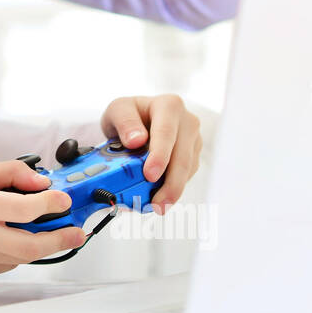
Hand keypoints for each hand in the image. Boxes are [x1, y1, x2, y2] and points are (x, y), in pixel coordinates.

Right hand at [0, 162, 87, 278]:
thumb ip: (9, 173)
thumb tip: (41, 181)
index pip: (24, 209)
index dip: (51, 203)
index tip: (64, 198)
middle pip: (31, 245)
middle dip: (60, 239)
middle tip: (77, 232)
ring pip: (23, 256)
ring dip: (42, 244)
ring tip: (54, 230)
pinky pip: (9, 261)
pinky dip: (19, 249)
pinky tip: (16, 235)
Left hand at [99, 94, 201, 213]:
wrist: (137, 121)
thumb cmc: (128, 115)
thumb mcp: (117, 110)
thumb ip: (124, 122)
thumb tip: (136, 140)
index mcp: (169, 105)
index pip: (166, 133)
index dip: (159, 156)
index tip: (149, 174)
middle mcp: (187, 122)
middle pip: (182, 156)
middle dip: (170, 183)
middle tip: (157, 203)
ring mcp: (193, 140)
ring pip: (187, 169)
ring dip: (173, 190)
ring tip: (156, 206)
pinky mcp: (193, 156)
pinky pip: (186, 175)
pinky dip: (172, 188)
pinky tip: (160, 198)